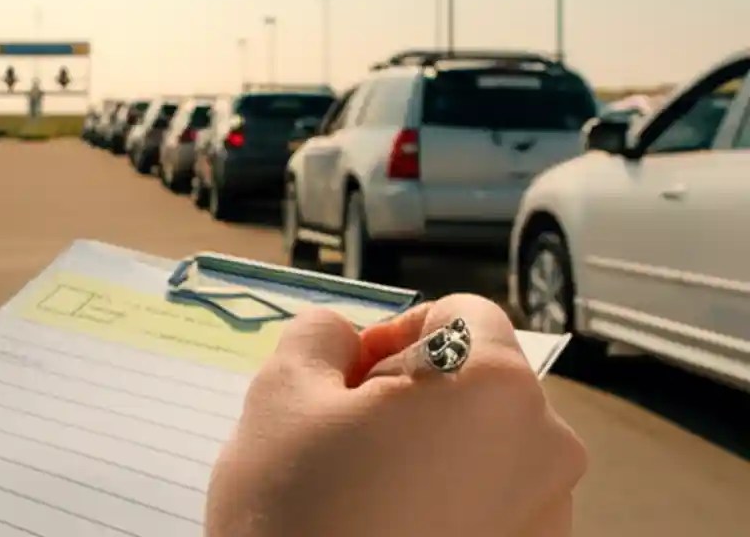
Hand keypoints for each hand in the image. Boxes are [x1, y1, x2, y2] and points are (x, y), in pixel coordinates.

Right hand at [206, 294, 585, 536]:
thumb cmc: (298, 514)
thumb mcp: (280, 396)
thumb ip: (317, 335)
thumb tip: (342, 337)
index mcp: (498, 389)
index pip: (461, 314)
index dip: (395, 332)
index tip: (349, 381)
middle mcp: (548, 451)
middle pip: (479, 383)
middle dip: (412, 395)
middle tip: (343, 436)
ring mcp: (549, 519)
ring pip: (484, 447)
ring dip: (428, 450)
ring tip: (360, 491)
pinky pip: (491, 505)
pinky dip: (444, 504)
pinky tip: (385, 528)